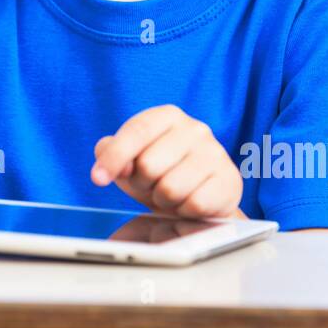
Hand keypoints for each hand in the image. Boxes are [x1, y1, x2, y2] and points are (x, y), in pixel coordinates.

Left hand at [91, 104, 242, 219]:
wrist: (202, 196)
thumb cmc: (160, 173)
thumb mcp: (129, 159)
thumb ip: (110, 153)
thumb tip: (108, 166)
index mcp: (167, 116)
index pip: (136, 131)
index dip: (114, 157)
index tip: (98, 179)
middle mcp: (195, 129)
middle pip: (149, 165)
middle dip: (144, 184)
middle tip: (153, 185)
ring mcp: (215, 153)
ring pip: (170, 188)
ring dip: (164, 200)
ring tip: (172, 193)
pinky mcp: (229, 181)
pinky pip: (193, 204)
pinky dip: (185, 210)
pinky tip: (190, 201)